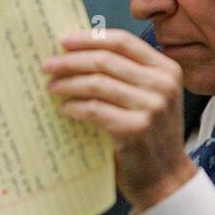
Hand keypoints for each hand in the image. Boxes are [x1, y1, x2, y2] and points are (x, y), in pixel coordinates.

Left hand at [43, 29, 194, 211]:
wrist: (166, 177)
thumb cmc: (150, 134)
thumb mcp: (149, 96)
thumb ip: (126, 74)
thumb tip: (77, 52)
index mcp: (166, 69)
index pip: (123, 42)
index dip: (90, 38)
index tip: (63, 40)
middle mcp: (162, 85)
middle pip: (105, 60)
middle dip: (70, 61)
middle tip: (47, 66)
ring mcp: (151, 107)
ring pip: (96, 84)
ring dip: (67, 84)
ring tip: (51, 88)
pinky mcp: (134, 129)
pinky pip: (93, 109)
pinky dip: (73, 107)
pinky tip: (63, 110)